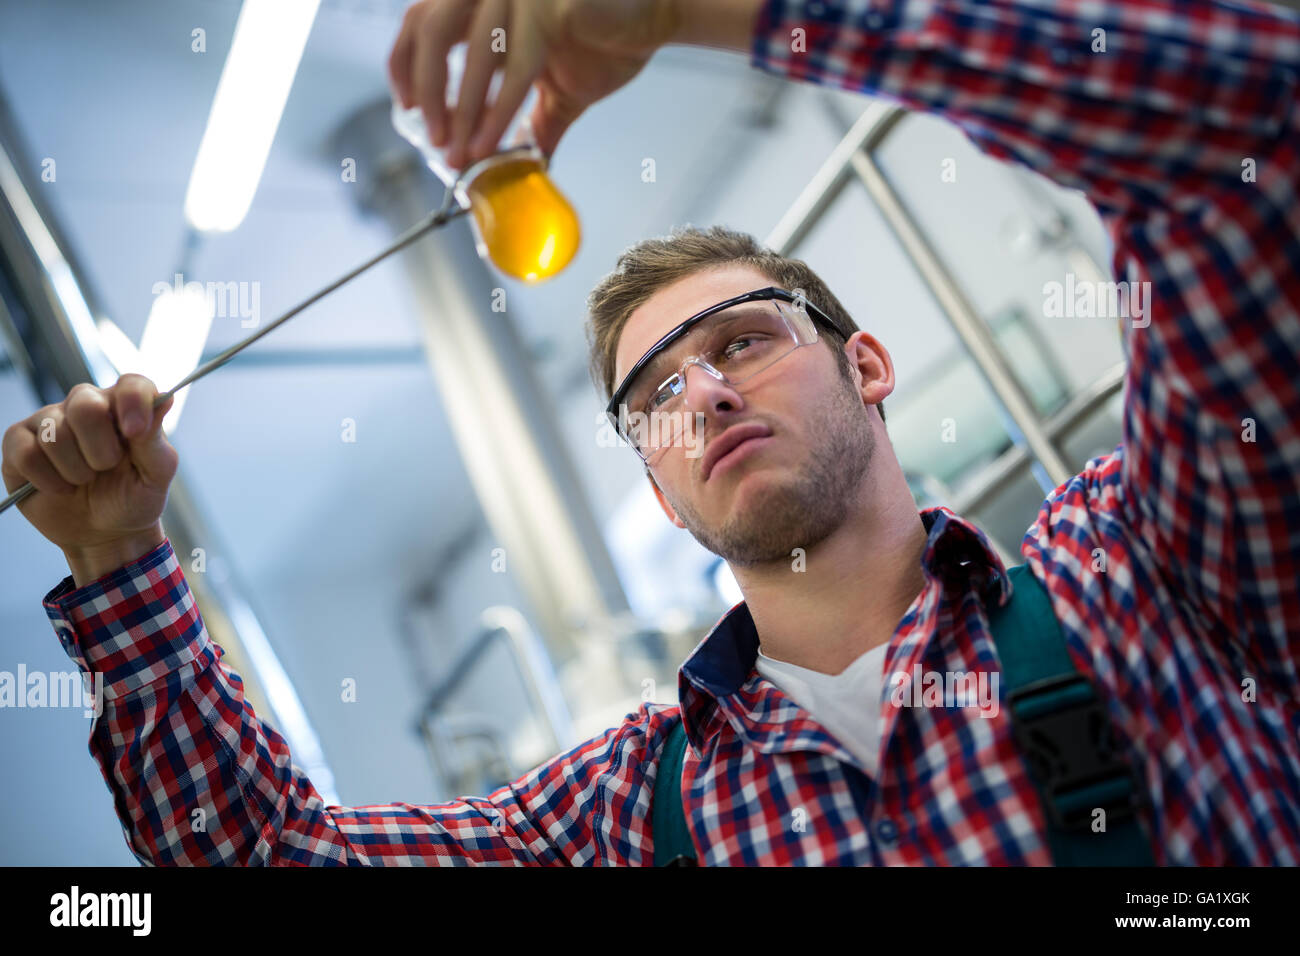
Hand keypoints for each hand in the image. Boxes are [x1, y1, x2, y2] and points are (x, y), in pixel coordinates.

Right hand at [2, 374, 177, 582]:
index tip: (135, 432)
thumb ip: (154, 439)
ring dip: (75, 470)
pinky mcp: (18, 442)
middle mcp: (86, 405)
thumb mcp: (155, 475)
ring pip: (54, 433)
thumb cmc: (134, 498)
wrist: (105, 533)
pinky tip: (60, 488)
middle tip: (106, 468)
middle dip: (100, 449)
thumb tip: (165, 400)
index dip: (133, 402)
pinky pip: (26, 453)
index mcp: (125, 408)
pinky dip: (47, 479)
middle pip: (85, 404)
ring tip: (84, 481)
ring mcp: (49, 420)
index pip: (131, 384)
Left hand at [388, 0, 678, 169]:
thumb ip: (533, 118)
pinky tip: (493, 144)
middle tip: (438, 143)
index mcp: (484, 1)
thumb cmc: (607, 39)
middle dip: (428, 93)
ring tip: (462, 154)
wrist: (659, 19)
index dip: (405, 65)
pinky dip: (499, 110)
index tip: (409, 109)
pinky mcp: (546, 5)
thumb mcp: (558, 88)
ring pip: (471, 52)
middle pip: (431, 33)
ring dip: (463, 110)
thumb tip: (526, 162)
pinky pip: (514, 66)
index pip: (420, 23)